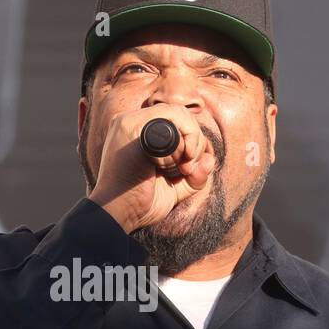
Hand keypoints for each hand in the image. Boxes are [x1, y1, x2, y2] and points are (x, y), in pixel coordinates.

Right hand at [87, 105, 214, 232]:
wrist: (117, 215)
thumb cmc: (141, 204)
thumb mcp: (176, 188)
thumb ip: (195, 174)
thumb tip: (210, 159)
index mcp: (139, 133)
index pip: (177, 122)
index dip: (194, 143)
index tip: (189, 171)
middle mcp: (132, 122)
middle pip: (181, 115)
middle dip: (196, 143)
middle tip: (187, 171)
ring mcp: (130, 122)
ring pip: (178, 114)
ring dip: (190, 142)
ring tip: (179, 170)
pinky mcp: (131, 126)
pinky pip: (171, 119)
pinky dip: (182, 141)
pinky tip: (173, 163)